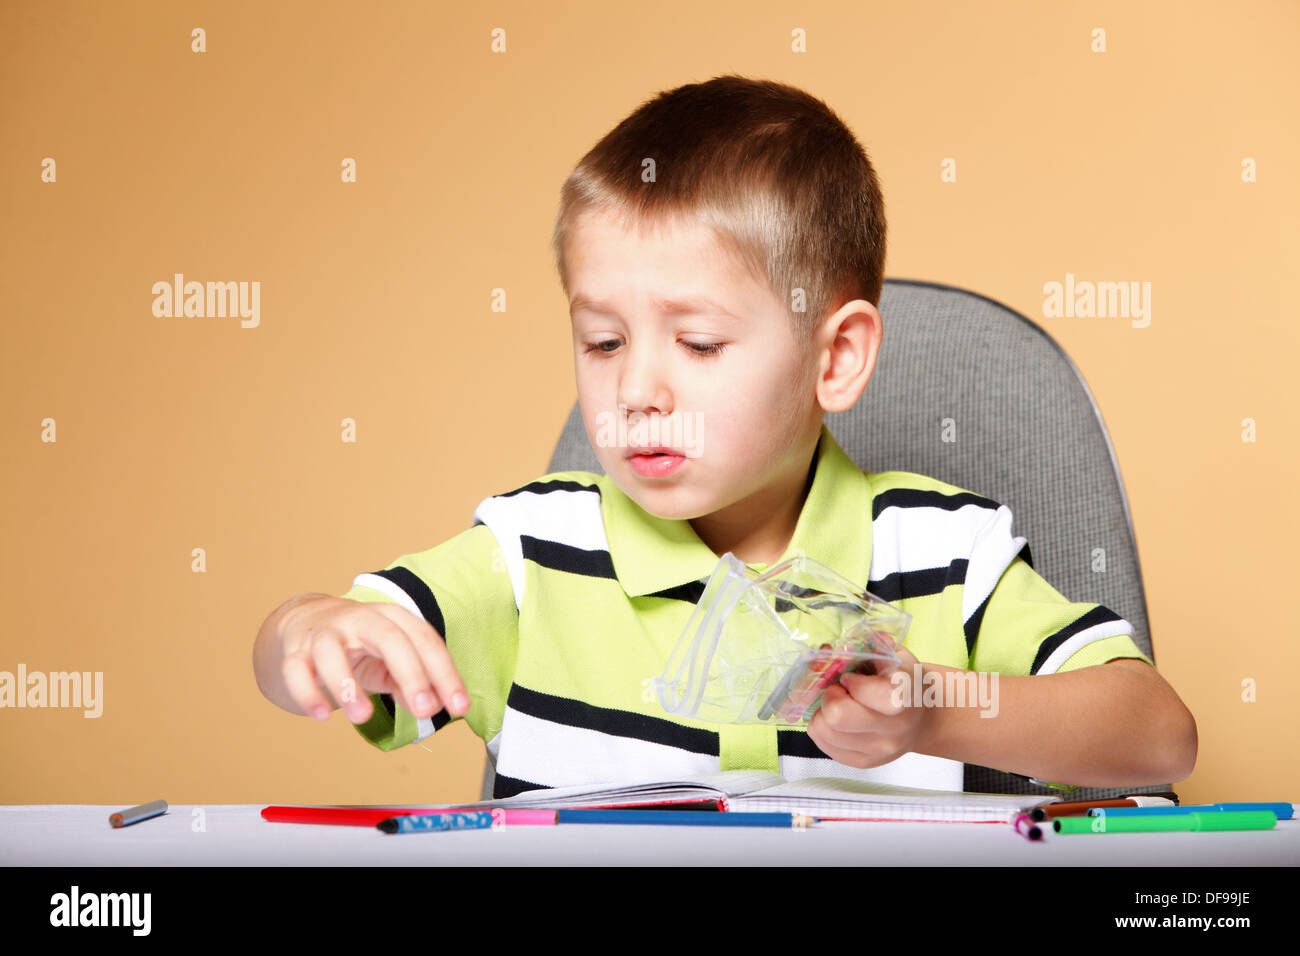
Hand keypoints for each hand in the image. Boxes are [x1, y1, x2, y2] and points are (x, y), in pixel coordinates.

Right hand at [278, 597, 468, 724]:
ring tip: (362, 717)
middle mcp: (360, 619)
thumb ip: (412, 681)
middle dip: (411, 674)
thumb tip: (432, 705)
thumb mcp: (391, 660)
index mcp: (392, 618)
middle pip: (388, 638)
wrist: (307, 622)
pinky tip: (322, 715)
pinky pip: (296, 669)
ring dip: (348, 685)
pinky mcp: (296, 651)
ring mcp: (325, 634)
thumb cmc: (360, 644)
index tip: (460, 706)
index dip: (445, 673)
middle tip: (425, 709)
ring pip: (332, 651)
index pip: (424, 640)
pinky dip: (307, 693)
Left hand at [805, 644, 931, 768]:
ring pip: (823, 730)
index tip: (852, 677)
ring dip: (822, 712)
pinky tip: (840, 719)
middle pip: (836, 716)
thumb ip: (867, 646)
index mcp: (904, 697)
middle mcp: (892, 730)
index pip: (865, 692)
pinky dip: (823, 727)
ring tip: (840, 704)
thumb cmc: (905, 682)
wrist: (923, 718)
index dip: (851, 681)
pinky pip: (822, 743)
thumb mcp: (895, 656)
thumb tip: (828, 648)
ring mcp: (878, 751)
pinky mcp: (863, 762)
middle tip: (839, 690)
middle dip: (829, 696)